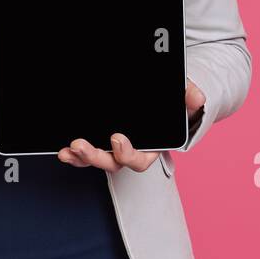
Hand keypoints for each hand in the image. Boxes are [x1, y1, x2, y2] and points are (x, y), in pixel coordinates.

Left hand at [57, 81, 205, 172]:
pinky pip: (85, 153)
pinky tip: (63, 149)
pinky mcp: (99, 142)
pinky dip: (74, 154)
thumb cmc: (171, 102)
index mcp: (151, 148)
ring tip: (68, 149)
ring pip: (97, 160)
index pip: (138, 160)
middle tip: (80, 144)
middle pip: (113, 163)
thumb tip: (196, 97)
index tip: (116, 138)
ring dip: (81, 157)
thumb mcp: (183, 95)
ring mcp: (113, 150)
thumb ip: (189, 95)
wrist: (162, 99)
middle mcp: (130, 152)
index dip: (127, 153)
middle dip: (96, 156)